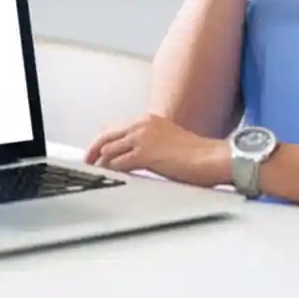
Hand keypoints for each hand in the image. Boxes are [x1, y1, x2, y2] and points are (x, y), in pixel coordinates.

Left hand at [85, 114, 230, 187]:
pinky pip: (118, 163)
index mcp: (148, 120)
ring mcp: (142, 138)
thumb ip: (149, 144)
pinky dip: (110, 170)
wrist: (211, 158)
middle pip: (106, 137)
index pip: (115, 129)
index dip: (101, 143)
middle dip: (93, 151)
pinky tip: (108, 177)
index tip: (95, 153)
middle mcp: (142, 124)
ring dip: (100, 164)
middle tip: (87, 163)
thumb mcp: (168, 141)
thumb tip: (131, 157)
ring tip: (95, 174)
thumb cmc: (196, 155)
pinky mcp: (144, 154)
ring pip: (109, 150)